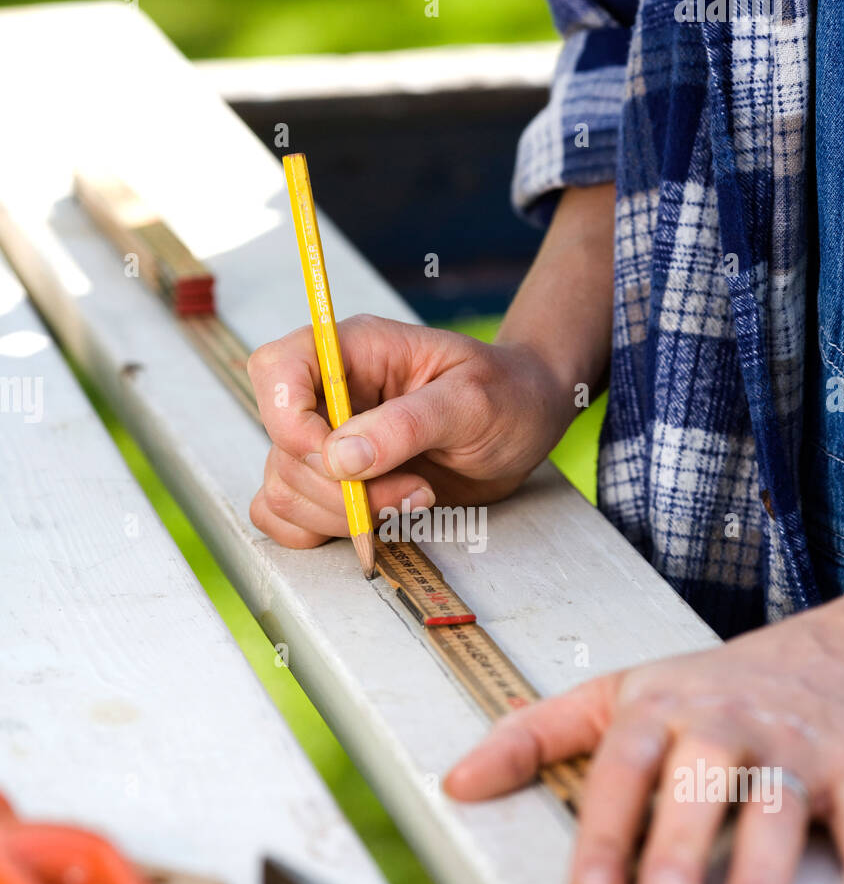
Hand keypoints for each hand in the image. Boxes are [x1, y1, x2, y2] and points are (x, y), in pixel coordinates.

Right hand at [247, 314, 571, 547]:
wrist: (527, 422)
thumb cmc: (508, 394)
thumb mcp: (472, 401)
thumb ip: (406, 425)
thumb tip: (340, 458)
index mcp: (352, 352)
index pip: (275, 370)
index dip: (290, 423)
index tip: (343, 461)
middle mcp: (329, 395)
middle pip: (282, 448)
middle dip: (342, 487)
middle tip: (415, 487)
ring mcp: (327, 441)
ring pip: (283, 489)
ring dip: (343, 514)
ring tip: (415, 497)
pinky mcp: (335, 484)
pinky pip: (286, 516)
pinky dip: (320, 531)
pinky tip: (379, 521)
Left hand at [444, 589, 843, 883]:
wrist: (828, 652)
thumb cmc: (705, 691)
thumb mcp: (617, 697)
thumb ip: (535, 736)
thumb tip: (455, 784)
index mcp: (662, 709)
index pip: (625, 766)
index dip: (607, 830)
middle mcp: (727, 724)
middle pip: (704, 777)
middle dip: (684, 839)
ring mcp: (796, 744)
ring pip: (782, 797)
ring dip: (768, 858)